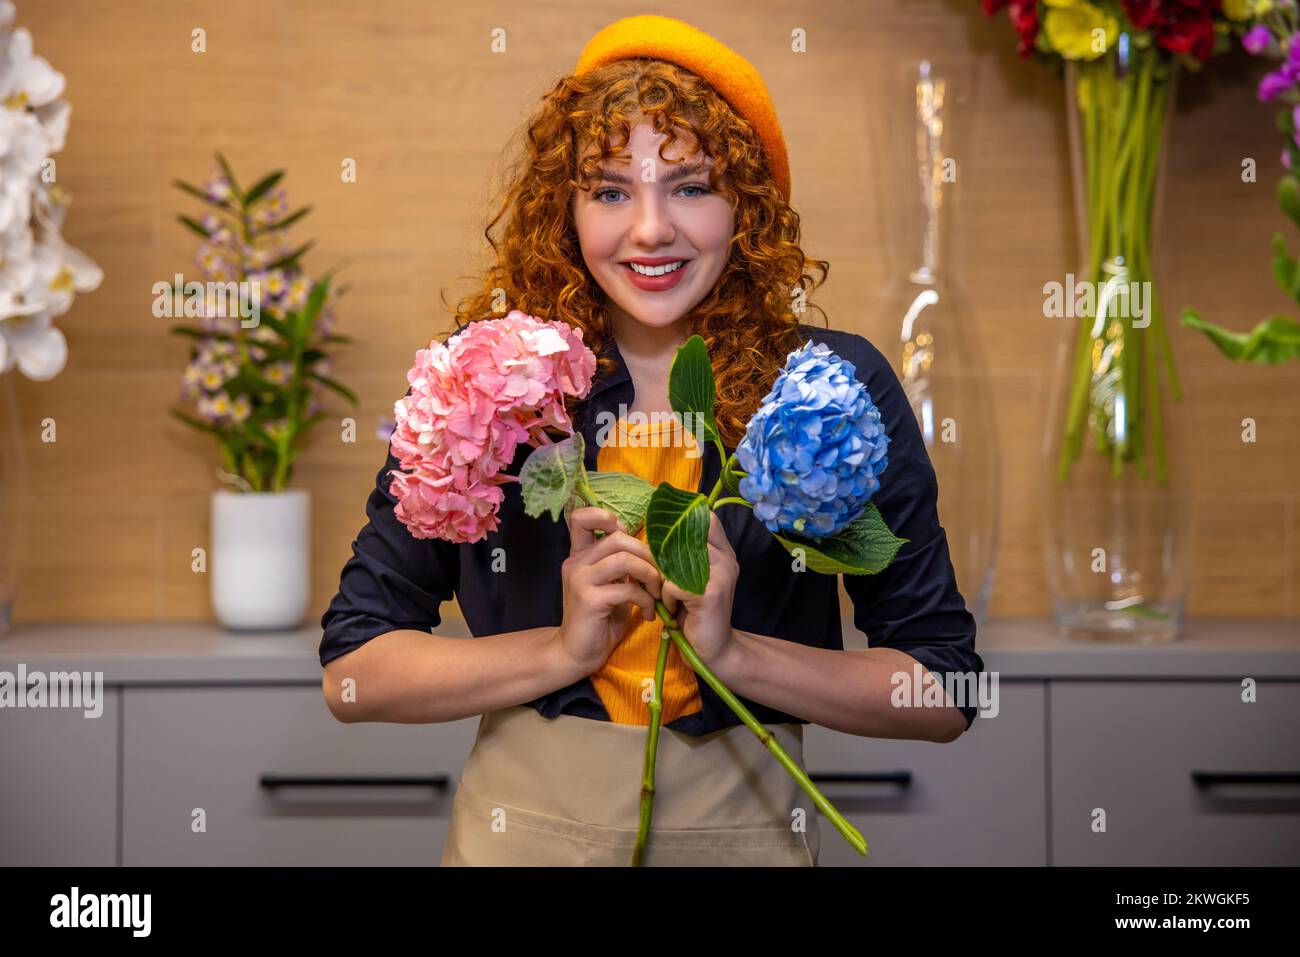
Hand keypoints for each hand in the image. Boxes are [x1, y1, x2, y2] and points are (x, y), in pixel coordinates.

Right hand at [553, 506, 664, 675]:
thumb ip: (621, 565)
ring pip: (624, 559)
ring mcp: (580, 580)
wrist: (577, 654)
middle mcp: (576, 563)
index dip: (607, 517)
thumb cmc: (599, 620)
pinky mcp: (589, 600)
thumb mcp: (611, 586)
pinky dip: (645, 600)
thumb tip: (649, 548)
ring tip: (657, 594)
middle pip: (618, 538)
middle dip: (647, 555)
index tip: (630, 539)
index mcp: (580, 556)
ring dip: (649, 575)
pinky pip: (627, 589)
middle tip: (659, 577)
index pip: (582, 518)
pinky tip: (649, 614)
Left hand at [661, 511, 739, 671]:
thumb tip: (657, 531)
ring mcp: (720, 576)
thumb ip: (684, 556)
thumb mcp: (692, 580)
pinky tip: (673, 611)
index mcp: (723, 552)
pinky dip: (666, 600)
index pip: (705, 518)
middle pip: (683, 538)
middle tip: (659, 577)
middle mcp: (726, 560)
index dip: (682, 521)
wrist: (714, 651)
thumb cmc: (696, 614)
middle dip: (662, 557)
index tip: (665, 534)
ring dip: (662, 581)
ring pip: (673, 562)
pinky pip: (671, 586)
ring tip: (667, 597)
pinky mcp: (709, 594)